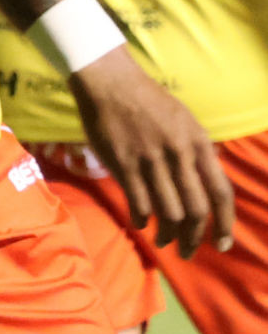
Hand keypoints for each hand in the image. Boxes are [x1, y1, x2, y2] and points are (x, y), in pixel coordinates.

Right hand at [70, 46, 233, 257]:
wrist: (109, 81)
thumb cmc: (148, 100)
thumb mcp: (185, 121)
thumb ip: (197, 151)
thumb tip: (208, 182)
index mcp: (198, 143)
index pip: (221, 193)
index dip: (225, 224)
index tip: (223, 244)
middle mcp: (178, 154)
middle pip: (195, 210)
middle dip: (193, 238)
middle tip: (187, 252)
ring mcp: (149, 160)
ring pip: (168, 212)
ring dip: (167, 234)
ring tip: (163, 241)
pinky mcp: (122, 163)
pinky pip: (138, 203)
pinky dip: (141, 219)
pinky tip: (140, 222)